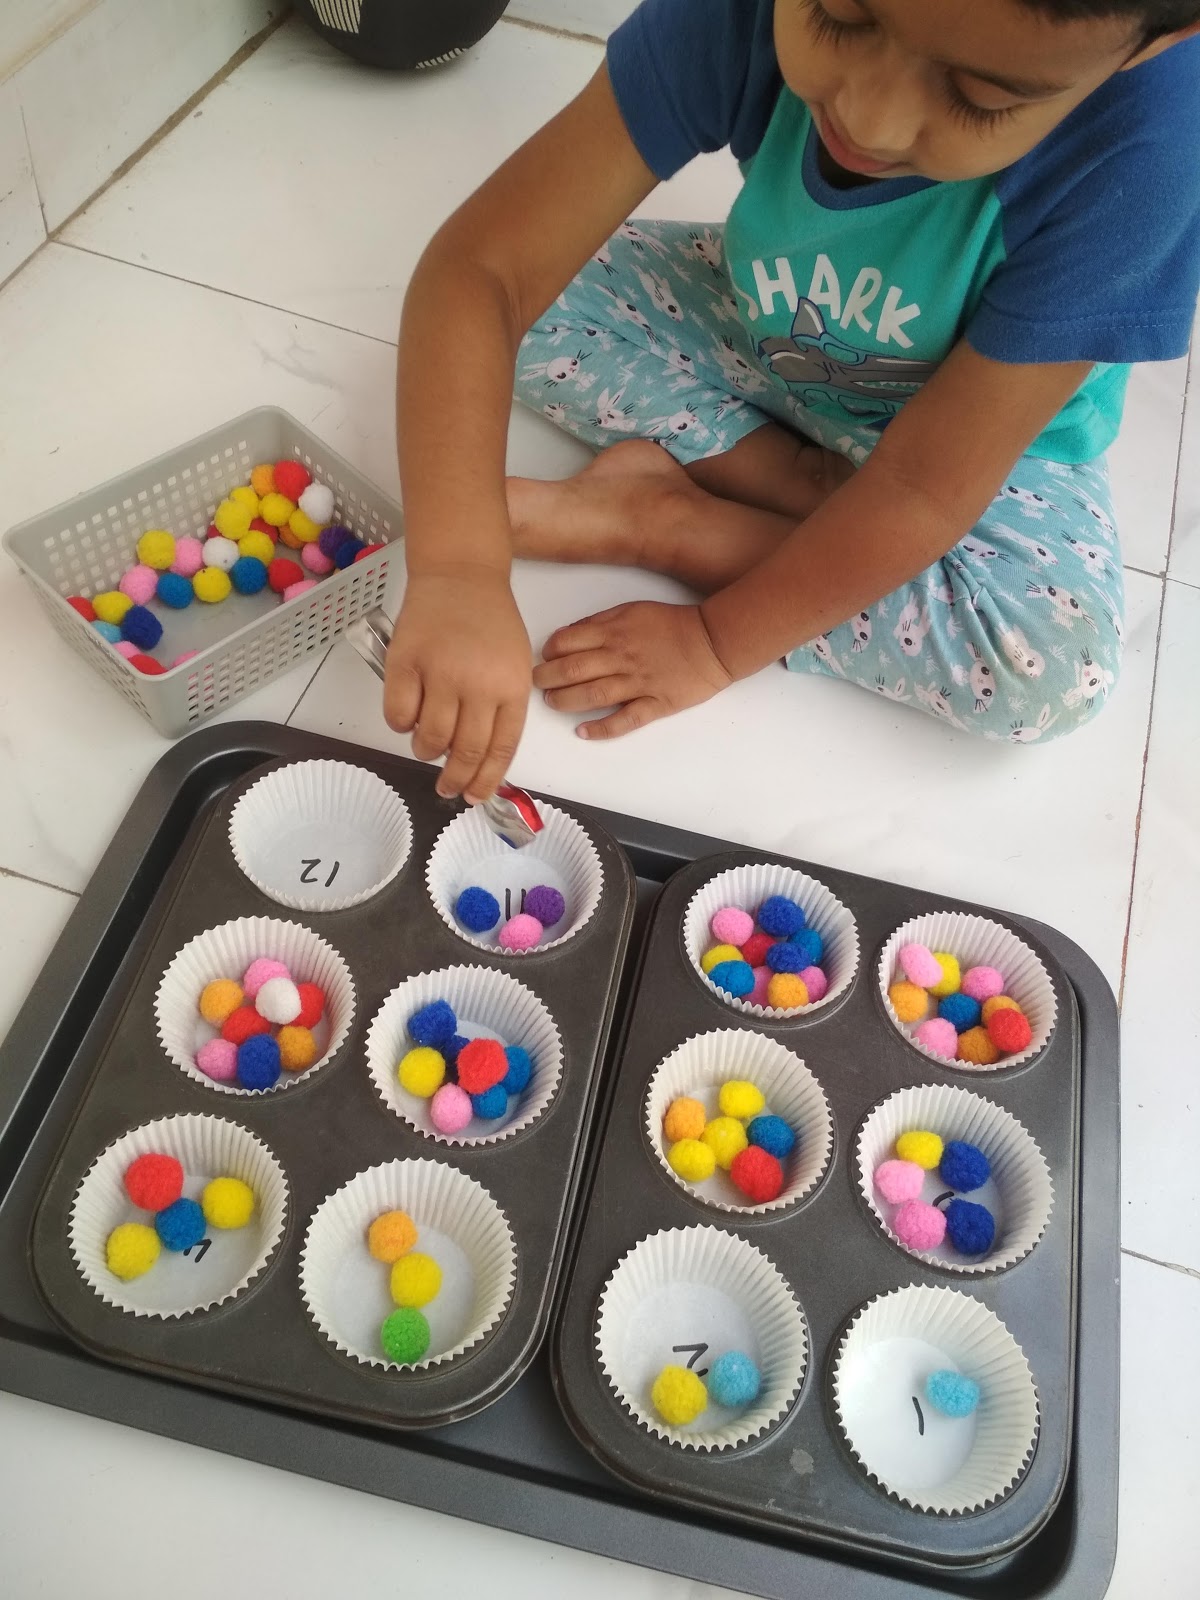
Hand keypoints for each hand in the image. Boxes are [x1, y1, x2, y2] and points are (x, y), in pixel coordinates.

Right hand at [384, 566, 531, 800]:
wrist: (462, 574)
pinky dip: (400, 725)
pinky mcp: (406, 662)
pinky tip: (407, 718)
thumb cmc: (490, 621)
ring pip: (429, 737)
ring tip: (427, 745)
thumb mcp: (514, 665)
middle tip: (447, 788)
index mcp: (511, 687)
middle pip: (465, 751)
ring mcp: (440, 672)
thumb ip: (501, 708)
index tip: (475, 796)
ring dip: (426, 751)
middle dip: (455, 779)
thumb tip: (478, 758)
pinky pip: (398, 714)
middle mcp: (478, 683)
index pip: (501, 749)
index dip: (486, 780)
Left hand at [534, 601, 732, 738]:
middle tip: (537, 683)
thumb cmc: (673, 624)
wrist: (714, 641)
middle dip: (547, 678)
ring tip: (552, 703)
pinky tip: (583, 732)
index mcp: (615, 632)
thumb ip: (600, 622)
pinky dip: (602, 729)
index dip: (549, 652)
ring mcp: (639, 683)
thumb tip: (569, 635)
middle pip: (573, 670)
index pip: (568, 642)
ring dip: (566, 701)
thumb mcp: (633, 610)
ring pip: (593, 695)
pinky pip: (625, 720)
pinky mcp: (655, 705)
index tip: (543, 658)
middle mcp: (622, 658)